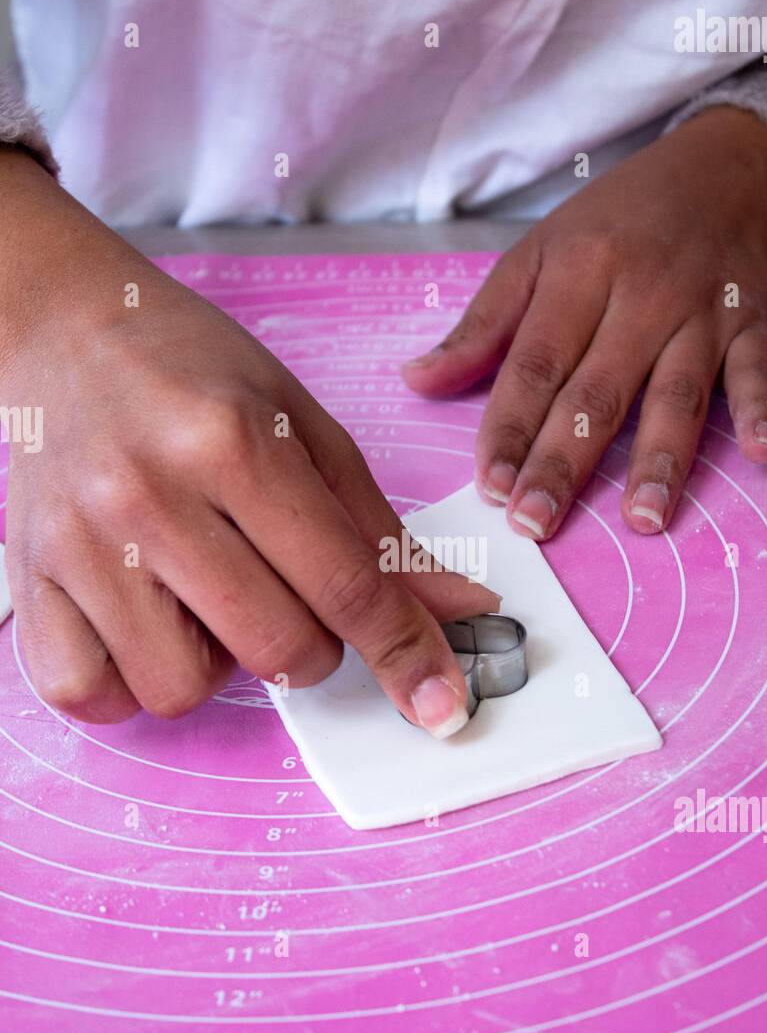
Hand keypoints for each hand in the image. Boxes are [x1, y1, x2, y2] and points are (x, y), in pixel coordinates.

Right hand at [0, 148, 496, 731]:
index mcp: (232, 445)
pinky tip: (145, 627)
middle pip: (275, 650)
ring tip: (205, 598)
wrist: (64, 331)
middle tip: (289, 592)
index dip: (405, 652)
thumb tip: (458, 608)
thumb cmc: (191, 372)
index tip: (440, 702)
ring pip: (182, 688)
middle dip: (313, 647)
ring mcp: (78, 545)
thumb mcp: (300, 424)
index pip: (345, 585)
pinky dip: (127, 682)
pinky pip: (88, 692)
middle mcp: (149, 498)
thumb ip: (377, 526)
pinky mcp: (29, 580)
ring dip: (218, 665)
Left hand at [401, 106, 766, 537]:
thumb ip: (483, 326)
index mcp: (576, 273)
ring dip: (658, 458)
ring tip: (640, 519)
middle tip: (535, 523)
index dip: (509, 428)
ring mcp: (702, 314)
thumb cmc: (620, 221)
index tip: (489, 486)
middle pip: (596, 393)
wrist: (727, 167)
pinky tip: (760, 453)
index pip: (535, 365)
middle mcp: (640, 296)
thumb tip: (416, 380)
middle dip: (563, 462)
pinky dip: (763, 410)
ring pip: (676, 394)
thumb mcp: (539, 252)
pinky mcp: (757, 325)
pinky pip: (758, 373)